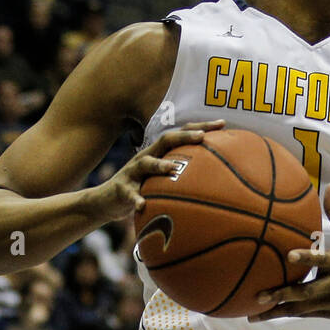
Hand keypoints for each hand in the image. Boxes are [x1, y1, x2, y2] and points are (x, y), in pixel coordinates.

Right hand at [89, 121, 224, 222]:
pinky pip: (130, 194)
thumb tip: (216, 181)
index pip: (181, 134)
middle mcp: (146, 157)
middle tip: (202, 137)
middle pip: (166, 140)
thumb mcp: (161, 180)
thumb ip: (182, 176)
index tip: (223, 124)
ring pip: (146, 163)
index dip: (201, 127)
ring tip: (172, 168)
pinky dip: (136, 199)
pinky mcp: (122, 189)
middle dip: (184, 136)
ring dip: (160, 165)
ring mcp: (133, 172)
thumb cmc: (142, 189)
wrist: (107, 201)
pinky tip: (142, 206)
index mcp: (159, 154)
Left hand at [250, 184, 329, 321]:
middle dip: (282, 294)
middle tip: (259, 295)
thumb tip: (329, 185)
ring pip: (301, 308)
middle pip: (306, 292)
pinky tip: (265, 316)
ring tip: (252, 315)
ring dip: (276, 311)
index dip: (306, 258)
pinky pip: (305, 314)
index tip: (289, 255)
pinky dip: (286, 314)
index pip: (321, 259)